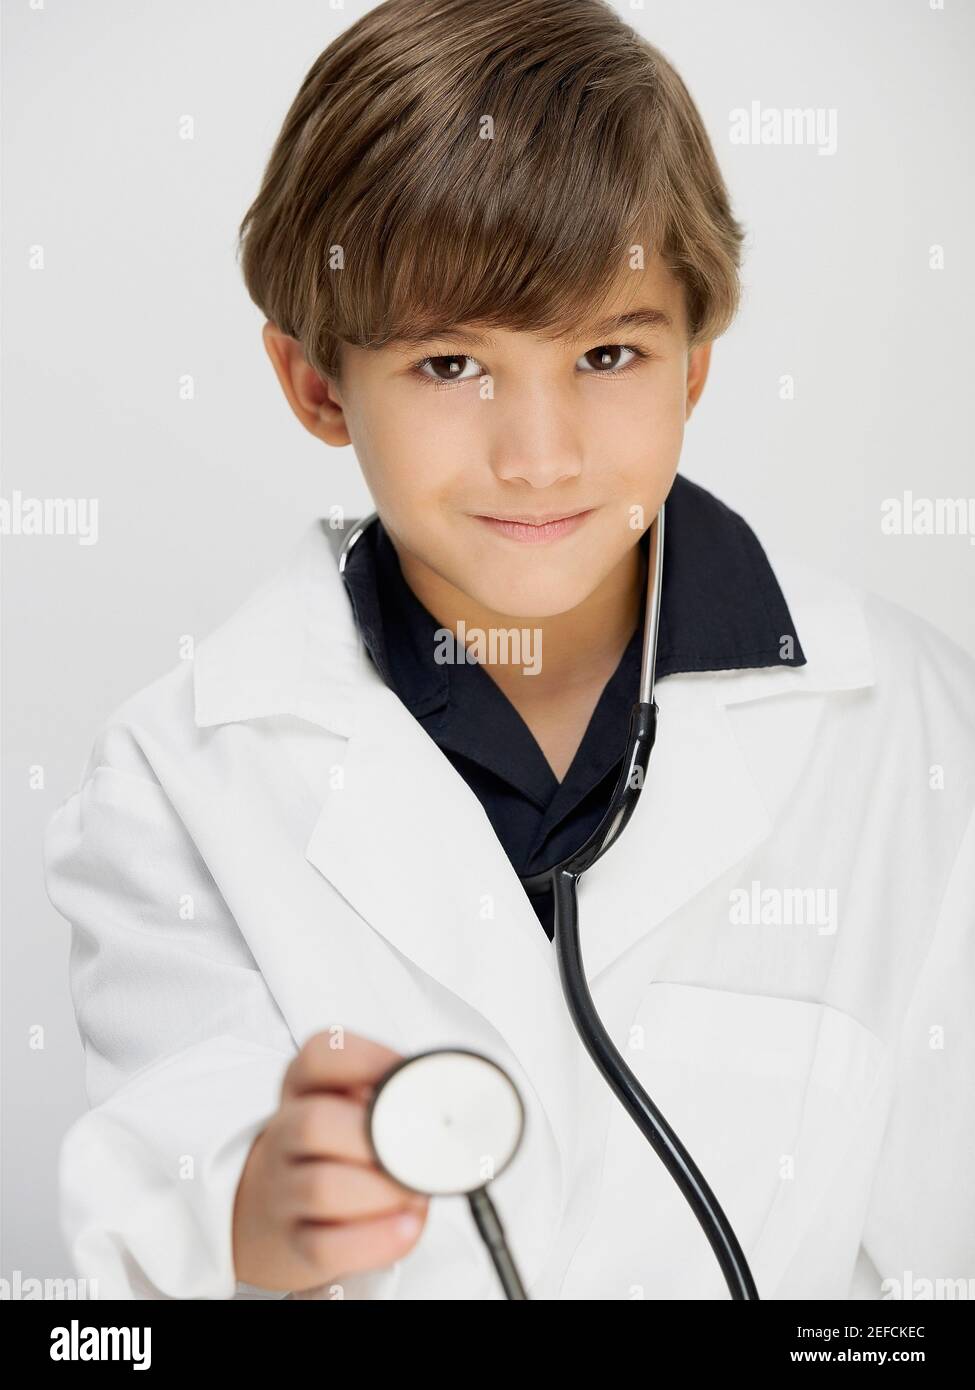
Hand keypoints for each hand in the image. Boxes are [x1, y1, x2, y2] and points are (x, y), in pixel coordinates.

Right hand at [233, 1030, 428, 1292]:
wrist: (264, 1214)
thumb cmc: (327, 1153)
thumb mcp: (342, 1108)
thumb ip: (385, 1099)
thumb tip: (442, 1112)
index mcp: (303, 1090)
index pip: (318, 1056)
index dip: (365, 1058)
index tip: (405, 1072)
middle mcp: (286, 1135)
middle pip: (313, 1123)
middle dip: (376, 1137)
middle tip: (417, 1148)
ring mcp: (283, 1191)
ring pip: (321, 1188)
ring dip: (382, 1191)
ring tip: (415, 1191)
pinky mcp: (294, 1244)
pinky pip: (328, 1246)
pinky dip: (376, 1238)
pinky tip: (406, 1226)